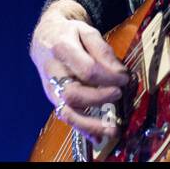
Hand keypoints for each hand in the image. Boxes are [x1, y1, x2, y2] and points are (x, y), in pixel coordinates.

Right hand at [30, 1, 129, 144]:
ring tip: (111, 128)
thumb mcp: (87, 31)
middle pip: (73, 93)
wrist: (45, 37)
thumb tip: (119, 73)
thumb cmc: (69, 34)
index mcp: (61, 49)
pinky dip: (82, 128)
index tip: (124, 78)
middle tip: (118, 93)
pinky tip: (97, 137)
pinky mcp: (54, 98)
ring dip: (90, 123)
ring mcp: (51, 88)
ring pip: (66, 110)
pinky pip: (66, 116)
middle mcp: (52, 72)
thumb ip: (103, 50)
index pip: (87, 69)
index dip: (108, 77)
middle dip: (99, 98)